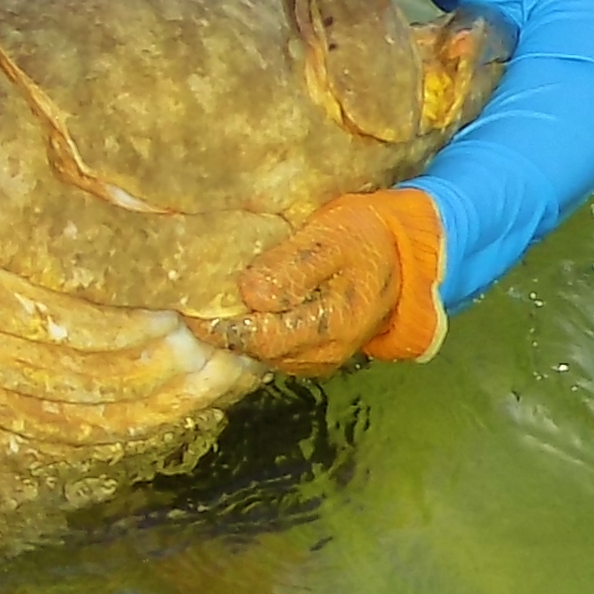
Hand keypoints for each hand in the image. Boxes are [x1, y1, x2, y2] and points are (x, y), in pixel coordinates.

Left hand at [205, 188, 446, 374]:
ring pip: (263, 355)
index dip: (219, 324)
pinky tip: (238, 312)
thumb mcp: (332, 238)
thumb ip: (292, 268)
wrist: (407, 252)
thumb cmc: (367, 236)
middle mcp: (326, 352)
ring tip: (205, 307)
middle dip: (222, 331)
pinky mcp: (317, 353)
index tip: (187, 306)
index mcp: (331, 325)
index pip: (259, 338)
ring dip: (236, 335)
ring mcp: (322, 357)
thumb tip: (250, 294)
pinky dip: (254, 335)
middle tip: (185, 307)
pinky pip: (275, 351)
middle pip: (257, 352)